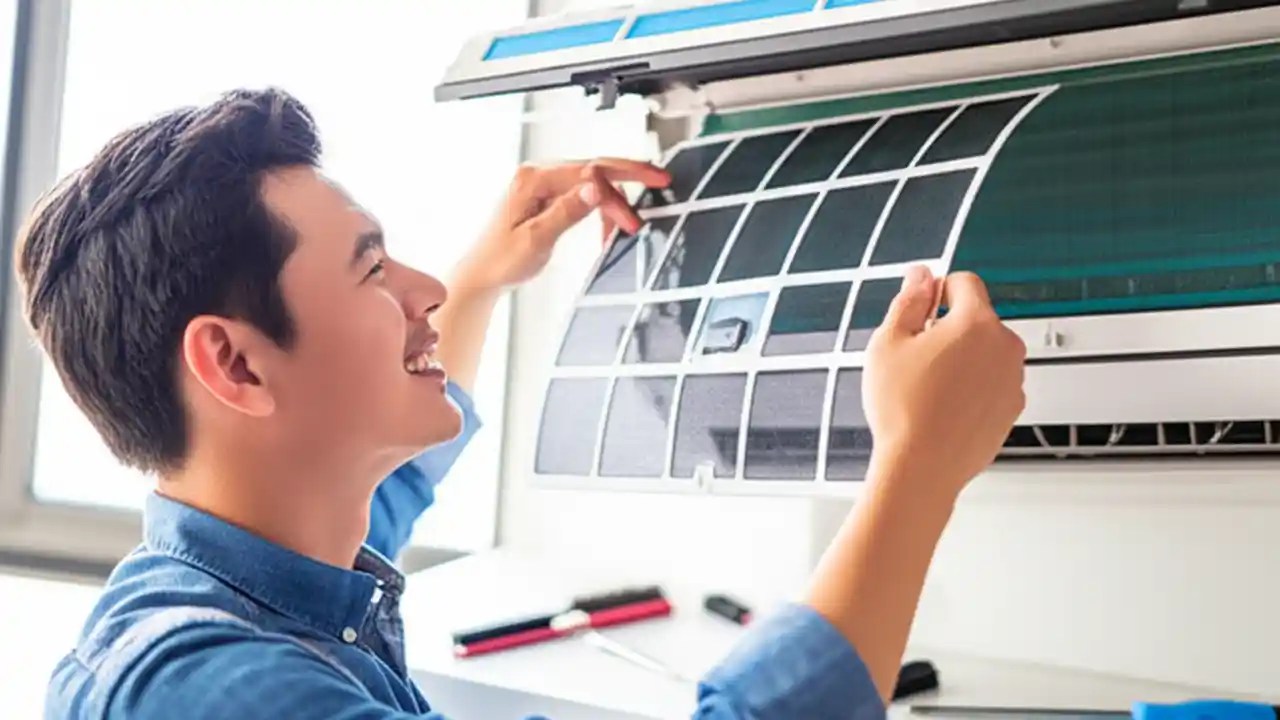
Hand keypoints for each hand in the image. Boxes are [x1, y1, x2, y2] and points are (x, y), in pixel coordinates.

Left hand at [457, 158, 670, 291]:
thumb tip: (593, 189)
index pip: (589, 170)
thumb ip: (566, 212)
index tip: (653, 183)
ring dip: (614, 200)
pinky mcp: (546, 198)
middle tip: (661, 180)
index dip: (625, 177)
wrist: (480, 277)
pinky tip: (609, 225)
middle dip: (629, 177)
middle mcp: (536, 175)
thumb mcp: (536, 240)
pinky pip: (581, 194)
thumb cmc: (499, 261)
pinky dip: (600, 208)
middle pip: (593, 168)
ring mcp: (541, 185)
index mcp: (532, 179)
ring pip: (591, 181)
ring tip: (630, 223)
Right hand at [862, 267, 1025, 493]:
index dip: (936, 292)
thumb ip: (909, 301)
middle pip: (976, 319)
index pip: (964, 282)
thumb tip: (920, 277)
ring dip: (961, 359)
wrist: (921, 468)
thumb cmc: (903, 409)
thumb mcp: (888, 343)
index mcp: (976, 322)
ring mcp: (1012, 380)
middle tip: (915, 358)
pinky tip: (943, 407)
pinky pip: (990, 384)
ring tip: (927, 388)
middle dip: (948, 329)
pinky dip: (971, 388)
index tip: (920, 311)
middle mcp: (1005, 347)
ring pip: (984, 353)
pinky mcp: (1011, 409)